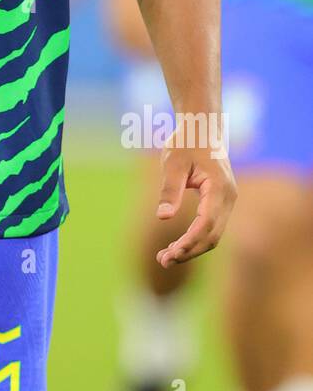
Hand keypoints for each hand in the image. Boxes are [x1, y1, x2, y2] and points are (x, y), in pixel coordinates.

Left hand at [154, 123, 236, 266]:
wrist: (202, 129)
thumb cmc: (185, 143)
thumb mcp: (172, 163)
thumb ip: (169, 189)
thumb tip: (162, 217)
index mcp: (219, 187)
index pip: (206, 223)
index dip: (189, 241)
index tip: (171, 253)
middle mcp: (228, 198)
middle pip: (212, 235)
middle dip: (189, 251)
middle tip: (162, 261)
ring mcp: (227, 202)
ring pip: (213, 235)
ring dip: (192, 249)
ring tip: (165, 258)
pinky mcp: (221, 204)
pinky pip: (211, 228)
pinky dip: (195, 240)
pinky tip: (176, 246)